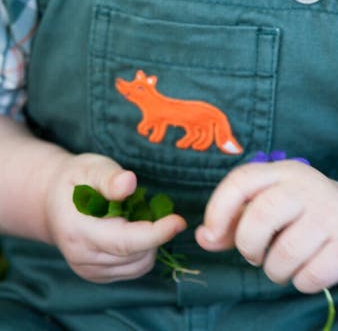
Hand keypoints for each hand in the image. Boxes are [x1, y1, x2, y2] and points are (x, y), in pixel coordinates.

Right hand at [45, 152, 186, 282]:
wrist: (52, 202)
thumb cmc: (76, 180)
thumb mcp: (91, 168)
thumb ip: (109, 178)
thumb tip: (129, 183)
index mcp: (79, 232)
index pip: (124, 242)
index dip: (155, 233)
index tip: (178, 221)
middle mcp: (83, 258)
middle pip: (135, 255)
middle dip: (154, 232)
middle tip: (144, 205)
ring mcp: (89, 271)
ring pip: (138, 265)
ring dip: (149, 242)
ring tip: (134, 216)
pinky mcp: (99, 276)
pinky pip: (133, 269)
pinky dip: (142, 251)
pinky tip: (131, 229)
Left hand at [195, 160, 337, 292]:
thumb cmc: (305, 217)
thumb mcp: (272, 208)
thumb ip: (234, 222)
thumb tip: (204, 237)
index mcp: (284, 172)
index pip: (242, 180)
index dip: (218, 209)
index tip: (212, 235)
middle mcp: (308, 186)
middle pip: (261, 216)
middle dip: (249, 246)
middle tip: (257, 255)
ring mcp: (332, 213)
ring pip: (284, 255)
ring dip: (276, 271)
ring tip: (285, 264)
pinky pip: (309, 277)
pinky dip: (302, 282)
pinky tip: (310, 270)